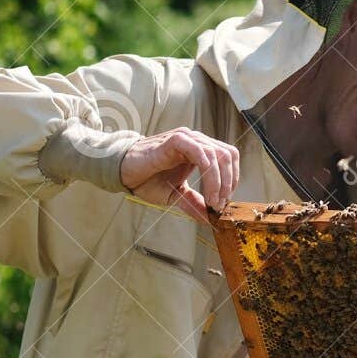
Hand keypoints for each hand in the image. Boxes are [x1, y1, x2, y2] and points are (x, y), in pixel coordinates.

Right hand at [118, 127, 239, 222]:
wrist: (124, 172)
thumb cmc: (148, 179)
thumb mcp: (176, 195)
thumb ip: (195, 202)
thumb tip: (211, 219)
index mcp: (201, 151)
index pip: (229, 159)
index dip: (232, 180)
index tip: (223, 202)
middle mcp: (196, 141)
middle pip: (227, 155)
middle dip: (228, 182)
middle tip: (218, 203)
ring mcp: (186, 139)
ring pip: (215, 153)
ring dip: (217, 179)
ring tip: (211, 200)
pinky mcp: (173, 141)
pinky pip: (196, 147)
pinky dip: (205, 161)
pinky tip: (204, 177)